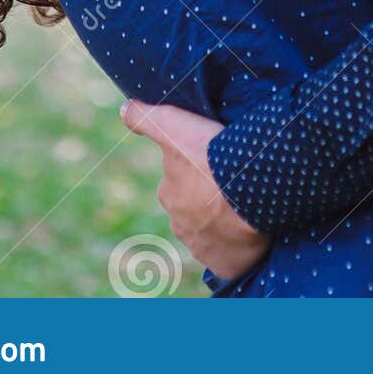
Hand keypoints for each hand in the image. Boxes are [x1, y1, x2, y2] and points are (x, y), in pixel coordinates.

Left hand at [121, 97, 271, 279]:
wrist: (249, 189)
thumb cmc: (210, 155)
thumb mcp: (173, 125)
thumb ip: (145, 118)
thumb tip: (123, 109)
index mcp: (168, 193)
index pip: (179, 180)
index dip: (196, 169)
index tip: (213, 161)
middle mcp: (180, 223)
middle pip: (194, 207)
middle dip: (207, 197)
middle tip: (231, 180)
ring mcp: (203, 246)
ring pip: (212, 230)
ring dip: (223, 220)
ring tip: (245, 202)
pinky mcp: (225, 264)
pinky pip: (229, 255)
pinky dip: (237, 246)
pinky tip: (249, 230)